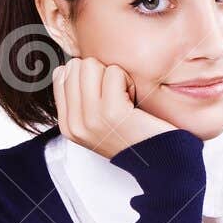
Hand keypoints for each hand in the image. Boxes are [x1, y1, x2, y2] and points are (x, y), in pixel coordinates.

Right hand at [52, 57, 174, 160]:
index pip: (61, 74)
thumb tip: (76, 60)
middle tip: (117, 96)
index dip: (87, 75)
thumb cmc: (136, 135)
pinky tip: (134, 100)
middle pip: (76, 66)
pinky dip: (128, 80)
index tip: (104, 94)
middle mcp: (75, 123)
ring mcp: (91, 118)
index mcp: (68, 125)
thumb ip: (82, 97)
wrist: (161, 161)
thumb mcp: (99, 122)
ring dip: (114, 75)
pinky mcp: (112, 112)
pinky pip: (113, 72)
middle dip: (100, 73)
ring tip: (126, 98)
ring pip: (91, 65)